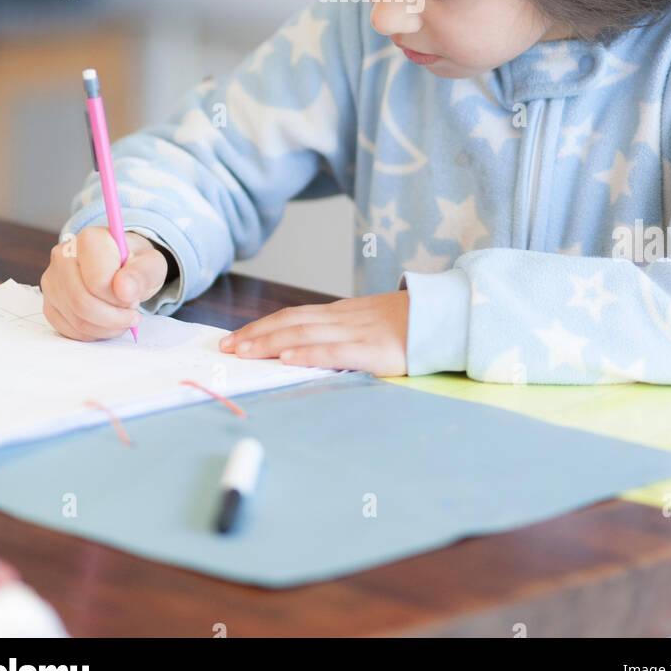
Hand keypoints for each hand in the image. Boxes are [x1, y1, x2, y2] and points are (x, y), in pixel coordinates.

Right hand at [41, 227, 168, 340]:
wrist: (121, 267)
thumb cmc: (134, 263)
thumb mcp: (150, 264)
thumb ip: (141, 274)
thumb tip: (124, 290)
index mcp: (89, 240)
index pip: (97, 282)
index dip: (120, 298)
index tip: (133, 298)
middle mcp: (63, 256)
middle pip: (82, 303)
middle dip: (113, 318)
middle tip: (131, 314)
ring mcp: (52, 280)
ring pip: (76, 320)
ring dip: (106, 328)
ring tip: (121, 317)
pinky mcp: (49, 303)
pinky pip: (69, 330)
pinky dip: (93, 333)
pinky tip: (107, 323)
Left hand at [219, 291, 409, 375]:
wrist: (445, 317)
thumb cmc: (409, 324)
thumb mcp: (369, 322)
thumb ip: (341, 332)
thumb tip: (309, 344)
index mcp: (341, 313)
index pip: (292, 316)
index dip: (262, 325)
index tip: (235, 337)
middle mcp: (342, 319)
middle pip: (290, 322)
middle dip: (255, 334)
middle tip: (226, 347)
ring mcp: (356, 332)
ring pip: (304, 333)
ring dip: (270, 342)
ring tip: (244, 352)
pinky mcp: (372, 350)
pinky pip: (334, 351)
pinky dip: (308, 353)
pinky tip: (288, 357)